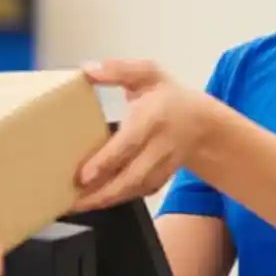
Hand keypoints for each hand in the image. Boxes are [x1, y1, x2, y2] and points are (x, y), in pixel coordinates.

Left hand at [74, 60, 215, 212]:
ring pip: (135, 189)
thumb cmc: (168, 97)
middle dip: (103, 192)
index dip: (106, 161)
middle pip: (133, 175)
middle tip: (74, 201)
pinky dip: (117, 200)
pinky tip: (96, 202)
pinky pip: (139, 193)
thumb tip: (88, 69)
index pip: (129, 143)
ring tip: (78, 205)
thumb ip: (118, 69)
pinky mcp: (161, 178)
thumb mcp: (147, 73)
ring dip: (107, 200)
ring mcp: (163, 165)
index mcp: (155, 116)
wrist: (201, 122)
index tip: (84, 175)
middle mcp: (161, 144)